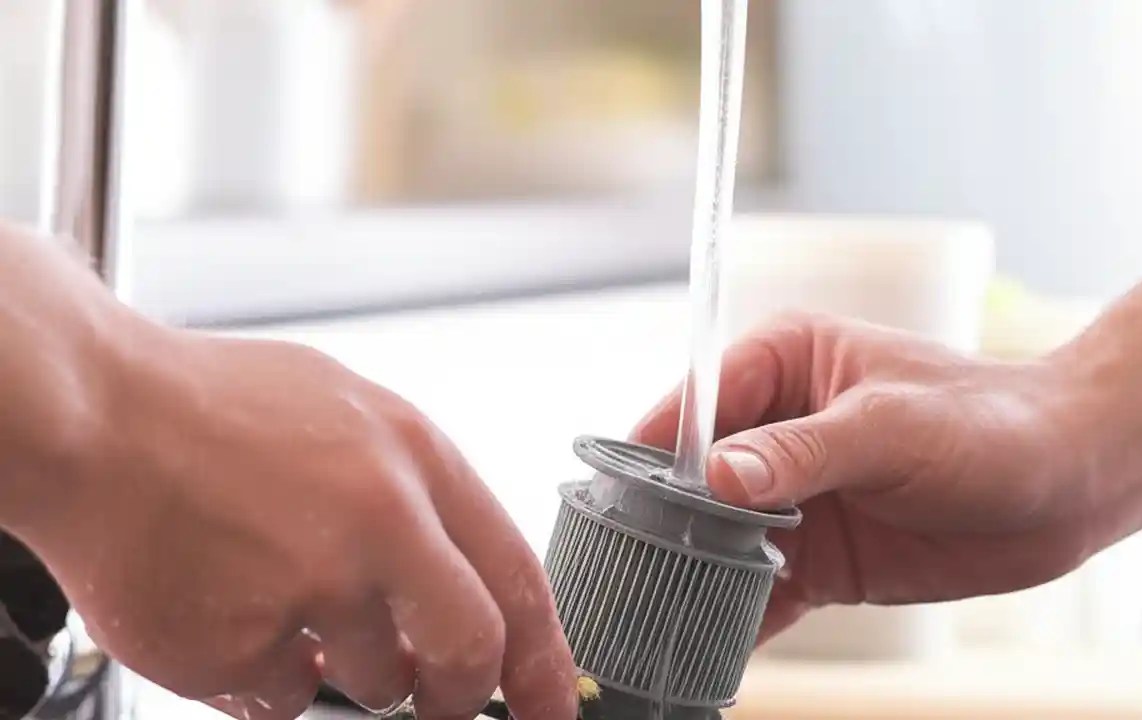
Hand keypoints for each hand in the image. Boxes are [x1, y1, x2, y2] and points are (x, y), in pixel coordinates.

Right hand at [22, 327, 575, 719]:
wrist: (89, 413)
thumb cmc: (211, 405)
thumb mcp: (346, 411)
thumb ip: (411, 490)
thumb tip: (453, 566)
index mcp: (415, 458)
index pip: (519, 580)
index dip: (548, 659)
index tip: (556, 707)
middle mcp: (379, 522)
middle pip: (467, 653)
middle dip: (457, 691)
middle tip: (435, 694)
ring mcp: (309, 586)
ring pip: (369, 679)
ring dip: (339, 661)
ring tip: (280, 588)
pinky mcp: (236, 645)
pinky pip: (281, 696)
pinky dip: (264, 669)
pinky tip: (232, 604)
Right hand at [634, 314, 1097, 643]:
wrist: (1068, 482)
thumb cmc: (990, 422)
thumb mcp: (892, 427)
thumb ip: (802, 450)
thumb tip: (718, 477)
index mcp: (782, 362)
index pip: (693, 405)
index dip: (654, 454)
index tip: (620, 502)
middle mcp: (775, 428)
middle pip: (690, 480)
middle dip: (661, 527)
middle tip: (626, 576)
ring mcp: (792, 497)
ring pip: (715, 540)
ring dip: (689, 578)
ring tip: (647, 623)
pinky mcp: (814, 556)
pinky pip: (756, 590)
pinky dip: (731, 619)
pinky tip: (702, 650)